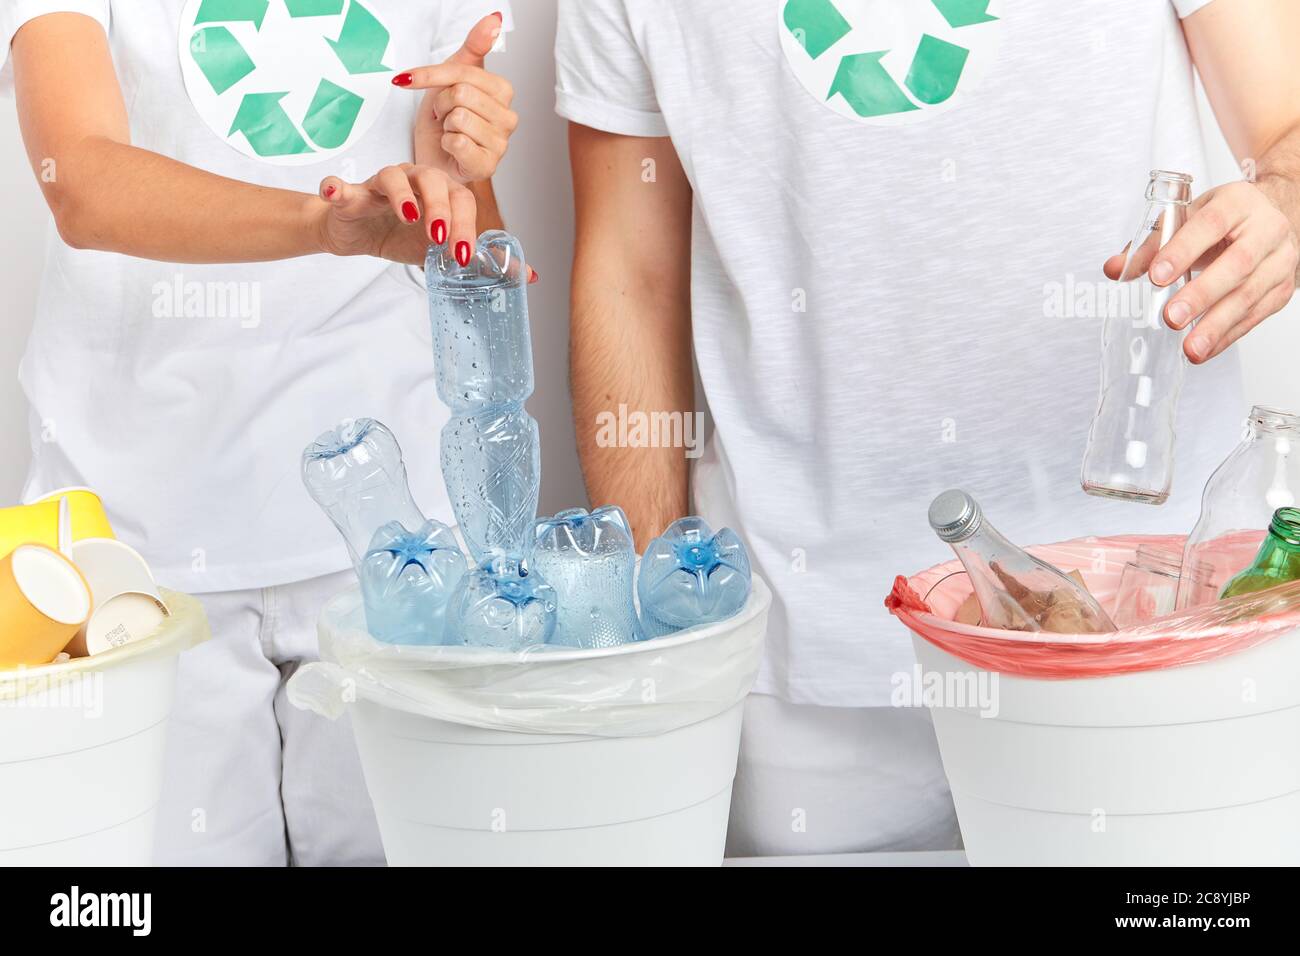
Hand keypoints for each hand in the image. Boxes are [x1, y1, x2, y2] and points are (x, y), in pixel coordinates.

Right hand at [312, 164, 476, 266]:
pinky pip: (340, 187)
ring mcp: (379, 185)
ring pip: (392, 176)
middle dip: (439, 207)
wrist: (358, 236)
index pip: (460, 198)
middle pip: (431, 179)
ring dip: (402, 195)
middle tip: (439, 235)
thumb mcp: (430, 247)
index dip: (465, 224)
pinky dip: (336, 188)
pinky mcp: (350, 195)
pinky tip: (334, 192)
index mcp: (437, 192)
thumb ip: (453, 251)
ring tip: (408, 216)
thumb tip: (486, 266)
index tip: (461, 254)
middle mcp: (411, 180)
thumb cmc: (398, 235)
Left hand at [392, 13, 516, 182]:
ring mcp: (501, 143)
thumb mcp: (453, 76)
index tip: (408, 79)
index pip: (463, 74)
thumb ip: (475, 46)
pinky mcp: (488, 165)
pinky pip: (458, 142)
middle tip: (442, 115)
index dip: (430, 77)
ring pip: (459, 118)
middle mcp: (508, 117)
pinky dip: (446, 144)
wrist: (436, 158)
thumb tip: (494, 19)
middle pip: (460, 95)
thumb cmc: (444, 120)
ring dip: (443, 125)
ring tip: (448, 131)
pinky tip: (452, 149)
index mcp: (503, 91)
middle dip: (440, 105)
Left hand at [1105, 180, 1298, 362]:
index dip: (1183, 250)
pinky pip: (1255, 315)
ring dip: (1217, 325)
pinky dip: (1227, 336)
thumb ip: (1150, 245)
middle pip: (1238, 263)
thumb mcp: (1187, 220)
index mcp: (1238, 203)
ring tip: (1190, 347)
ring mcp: (1279, 260)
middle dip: (1202, 294)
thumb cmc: (1224, 221)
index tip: (1157, 276)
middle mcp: (1266, 229)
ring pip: (1250, 294)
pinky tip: (1205, 349)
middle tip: (1172, 317)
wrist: (1269, 221)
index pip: (1210, 224)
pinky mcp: (1281, 288)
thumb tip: (1115, 269)